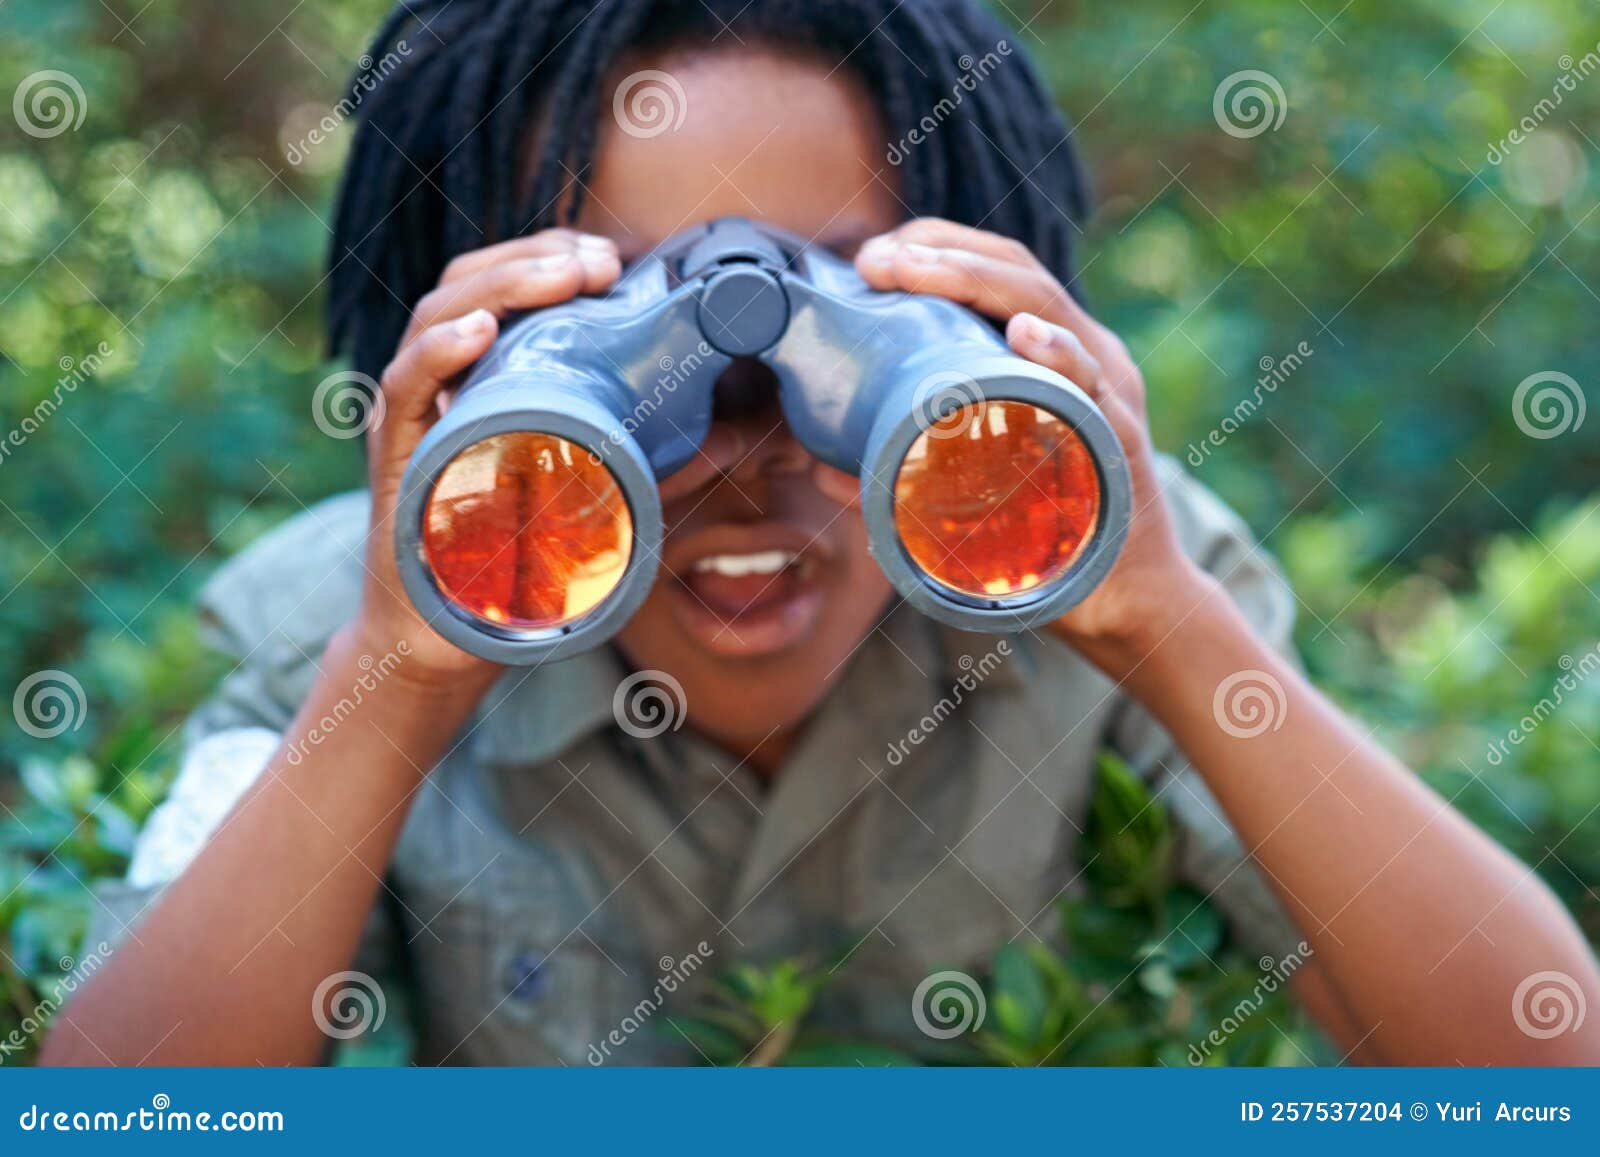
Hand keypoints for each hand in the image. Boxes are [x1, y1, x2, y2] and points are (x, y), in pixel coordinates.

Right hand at [358, 228, 622, 682]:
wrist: (446, 638)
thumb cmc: (513, 559)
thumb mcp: (597, 496)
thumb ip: (657, 462)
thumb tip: (735, 435)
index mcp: (480, 377)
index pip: (504, 289)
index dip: (552, 258)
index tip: (615, 259)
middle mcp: (441, 384)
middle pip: (470, 285)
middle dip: (536, 258)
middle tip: (601, 260)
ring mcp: (414, 415)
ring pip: (437, 317)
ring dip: (500, 285)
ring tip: (561, 276)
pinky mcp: (395, 457)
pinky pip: (404, 388)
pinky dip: (438, 353)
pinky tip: (479, 334)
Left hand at [854, 218, 1212, 675]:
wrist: (1125, 602)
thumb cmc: (1048, 536)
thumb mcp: (975, 491)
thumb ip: (905, 475)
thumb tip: (826, 474)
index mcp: (1053, 353)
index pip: (998, 269)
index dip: (936, 246)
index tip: (870, 256)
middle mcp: (1085, 357)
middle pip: (1018, 273)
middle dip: (942, 254)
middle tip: (875, 259)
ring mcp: (1106, 394)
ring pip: (1050, 311)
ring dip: (979, 283)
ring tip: (918, 271)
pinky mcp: (1120, 442)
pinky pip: (1093, 388)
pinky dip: (1059, 356)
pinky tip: (1026, 335)